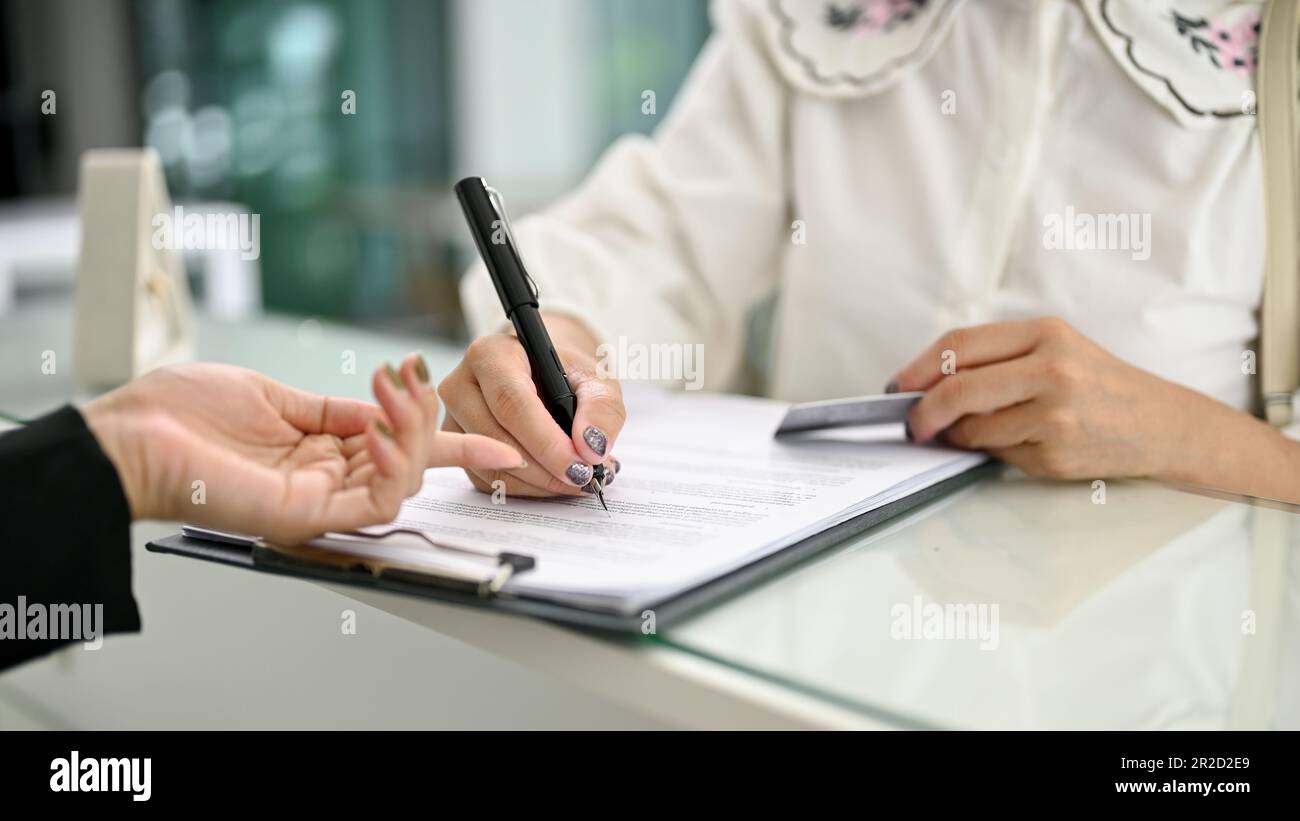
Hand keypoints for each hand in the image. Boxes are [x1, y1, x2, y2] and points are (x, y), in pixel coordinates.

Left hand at [82, 357, 521, 544]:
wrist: (132, 435)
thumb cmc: (182, 413)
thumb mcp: (275, 395)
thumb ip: (334, 409)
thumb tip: (384, 404)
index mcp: (321, 452)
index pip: (400, 450)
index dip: (452, 444)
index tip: (499, 440)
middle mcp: (326, 479)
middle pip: (410, 460)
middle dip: (423, 415)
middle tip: (404, 378)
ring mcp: (318, 500)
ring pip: (402, 482)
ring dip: (412, 436)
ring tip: (390, 397)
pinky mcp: (307, 515)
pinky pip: (375, 504)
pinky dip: (392, 470)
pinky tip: (378, 436)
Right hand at [437, 314, 623, 496]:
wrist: (542, 376)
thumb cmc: (565, 374)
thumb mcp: (595, 379)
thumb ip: (602, 407)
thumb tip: (592, 447)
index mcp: (491, 355)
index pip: (512, 402)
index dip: (546, 441)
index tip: (579, 466)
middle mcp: (461, 385)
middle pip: (496, 436)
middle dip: (545, 468)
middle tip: (586, 478)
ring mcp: (454, 420)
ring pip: (491, 466)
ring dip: (539, 483)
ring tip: (578, 477)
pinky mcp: (460, 450)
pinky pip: (489, 481)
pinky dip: (528, 488)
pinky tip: (555, 478)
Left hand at [890, 317, 1210, 479]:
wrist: (1162, 425)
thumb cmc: (1099, 385)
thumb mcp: (1055, 350)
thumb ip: (997, 359)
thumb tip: (926, 385)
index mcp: (1046, 333)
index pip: (960, 345)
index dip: (920, 368)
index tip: (900, 387)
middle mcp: (1052, 369)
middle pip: (958, 389)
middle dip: (925, 412)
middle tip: (914, 424)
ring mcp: (1055, 414)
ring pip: (974, 428)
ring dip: (961, 436)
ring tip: (979, 432)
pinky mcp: (1056, 453)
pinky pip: (1000, 454)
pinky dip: (997, 452)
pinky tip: (1024, 442)